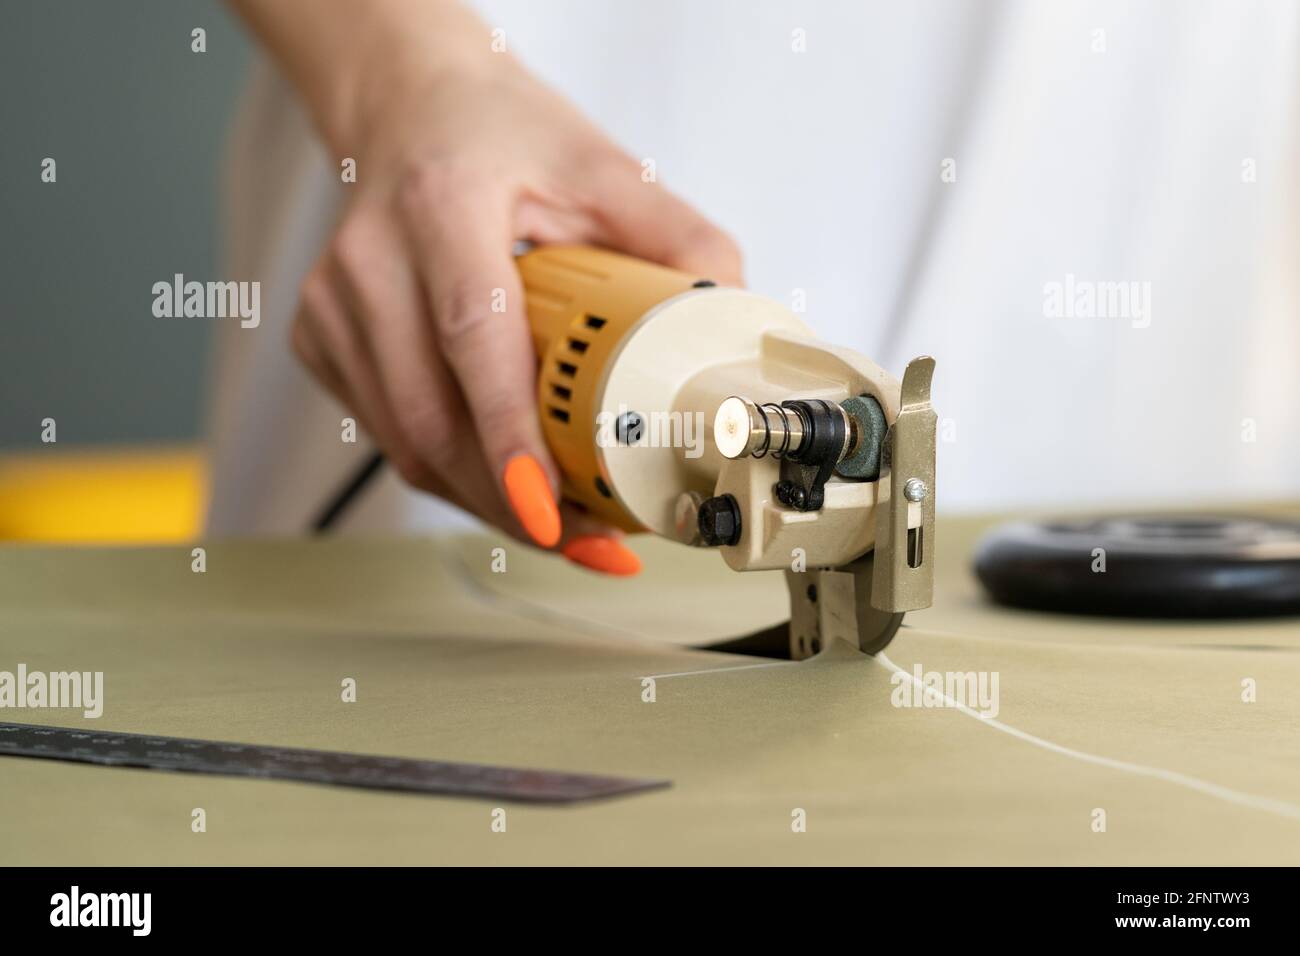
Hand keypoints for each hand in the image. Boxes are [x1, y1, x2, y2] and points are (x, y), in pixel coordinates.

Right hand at [256, 3, 742, 572]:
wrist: (407, 109)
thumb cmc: (499, 134)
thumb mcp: (603, 165)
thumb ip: (678, 238)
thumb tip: (734, 323)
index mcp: (441, 204)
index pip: (471, 334)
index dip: (508, 434)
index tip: (550, 505)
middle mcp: (370, 259)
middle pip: (433, 419)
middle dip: (517, 504)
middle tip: (597, 542)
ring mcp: (333, 306)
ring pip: (408, 445)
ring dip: (490, 504)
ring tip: (570, 527)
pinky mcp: (319, 340)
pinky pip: (392, 436)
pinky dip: (456, 474)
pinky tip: (510, 482)